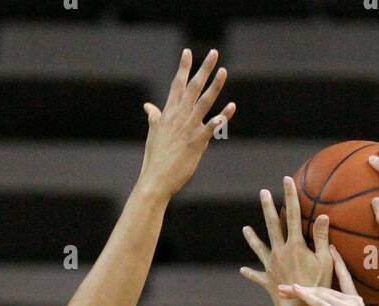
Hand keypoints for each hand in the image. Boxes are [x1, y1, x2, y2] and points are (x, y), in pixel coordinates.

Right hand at [138, 49, 235, 200]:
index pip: (177, 86)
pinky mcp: (195, 144)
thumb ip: (154, 117)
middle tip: (214, 53)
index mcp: (168, 114)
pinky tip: (231, 108)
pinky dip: (221, 118)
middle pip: (192, 88)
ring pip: (203, 103)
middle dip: (203, 69)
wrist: (155, 181)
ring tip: (224, 72)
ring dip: (214, 86)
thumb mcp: (153, 134)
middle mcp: (178, 118)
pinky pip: (211, 128)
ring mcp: (187, 130)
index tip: (188, 52)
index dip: (183, 68)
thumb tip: (147, 106)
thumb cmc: (154, 159)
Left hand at [240, 175, 331, 305]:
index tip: (287, 180)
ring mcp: (271, 266)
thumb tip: (323, 216)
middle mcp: (280, 252)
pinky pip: (257, 276)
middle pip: (272, 225)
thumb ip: (323, 238)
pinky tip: (243, 270)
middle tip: (262, 192)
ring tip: (245, 229)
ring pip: (260, 248)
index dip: (290, 196)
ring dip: (252, 238)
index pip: (292, 214)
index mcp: (295, 245)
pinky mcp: (268, 281)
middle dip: (267, 207)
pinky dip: (250, 273)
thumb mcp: (326, 261)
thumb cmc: (318, 287)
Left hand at [277, 247, 378, 305]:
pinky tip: (294, 291)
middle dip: (303, 286)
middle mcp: (352, 300)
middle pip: (323, 287)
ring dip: (298, 291)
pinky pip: (319, 303)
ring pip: (319, 294)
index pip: (345, 277)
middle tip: (286, 284)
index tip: (330, 248)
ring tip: (282, 290)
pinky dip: (305, 296)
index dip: (337, 262)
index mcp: (358, 301)